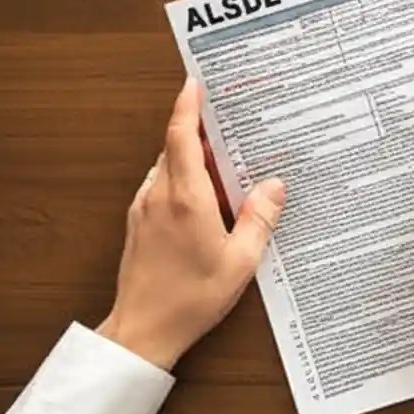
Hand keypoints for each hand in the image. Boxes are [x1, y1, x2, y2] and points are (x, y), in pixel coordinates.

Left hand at [97, 78, 286, 369]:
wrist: (142, 331)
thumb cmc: (191, 298)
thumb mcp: (241, 261)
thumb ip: (259, 218)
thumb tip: (274, 186)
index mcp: (186, 198)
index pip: (181, 136)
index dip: (188, 105)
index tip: (196, 82)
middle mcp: (159, 196)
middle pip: (176, 147)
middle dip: (200, 128)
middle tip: (230, 118)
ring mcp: (144, 210)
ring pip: (168, 167)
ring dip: (193, 158)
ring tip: (227, 161)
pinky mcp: (139, 225)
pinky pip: (163, 188)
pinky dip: (184, 180)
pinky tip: (209, 197)